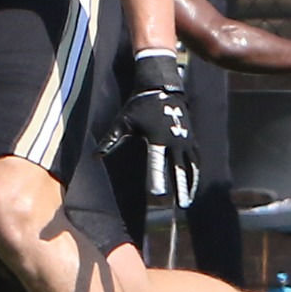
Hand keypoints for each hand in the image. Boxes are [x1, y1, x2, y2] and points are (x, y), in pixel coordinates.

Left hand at [99, 51, 199, 205]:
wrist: (161, 84)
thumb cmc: (138, 104)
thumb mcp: (123, 121)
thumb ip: (111, 140)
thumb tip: (95, 155)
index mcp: (157, 138)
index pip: (157, 164)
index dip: (158, 180)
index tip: (158, 196)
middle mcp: (174, 140)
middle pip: (179, 169)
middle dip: (180, 188)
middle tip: (180, 207)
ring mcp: (185, 138)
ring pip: (191, 165)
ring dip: (190, 183)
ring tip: (188, 201)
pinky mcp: (191, 136)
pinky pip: (196, 157)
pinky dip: (195, 171)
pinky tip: (194, 183)